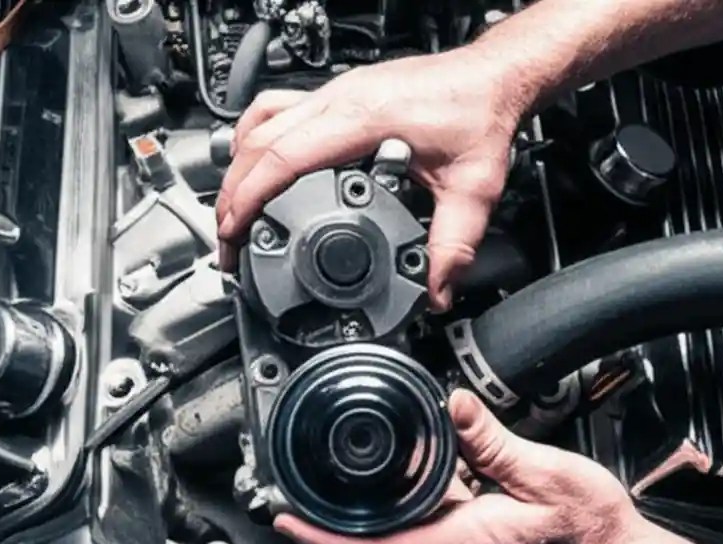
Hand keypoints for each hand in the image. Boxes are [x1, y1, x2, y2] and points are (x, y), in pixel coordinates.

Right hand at [215, 48, 527, 310]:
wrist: (494, 77)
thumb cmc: (481, 113)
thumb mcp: (474, 187)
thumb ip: (453, 243)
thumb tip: (436, 288)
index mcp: (363, 118)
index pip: (283, 156)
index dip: (249, 196)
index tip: (234, 232)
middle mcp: (341, 99)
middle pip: (258, 141)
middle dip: (232, 193)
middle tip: (228, 240)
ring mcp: (336, 92)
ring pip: (262, 122)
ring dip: (239, 165)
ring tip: (233, 208)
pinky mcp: (340, 95)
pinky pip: (279, 109)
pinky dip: (258, 139)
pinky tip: (256, 163)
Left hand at [273, 389, 651, 543]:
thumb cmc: (597, 536)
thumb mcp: (549, 474)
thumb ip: (495, 441)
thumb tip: (455, 406)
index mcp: (466, 542)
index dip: (322, 534)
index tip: (286, 519)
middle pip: (384, 539)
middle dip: (349, 509)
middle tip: (320, 476)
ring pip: (412, 537)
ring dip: (396, 505)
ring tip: (401, 464)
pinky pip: (438, 539)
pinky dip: (428, 511)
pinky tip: (448, 483)